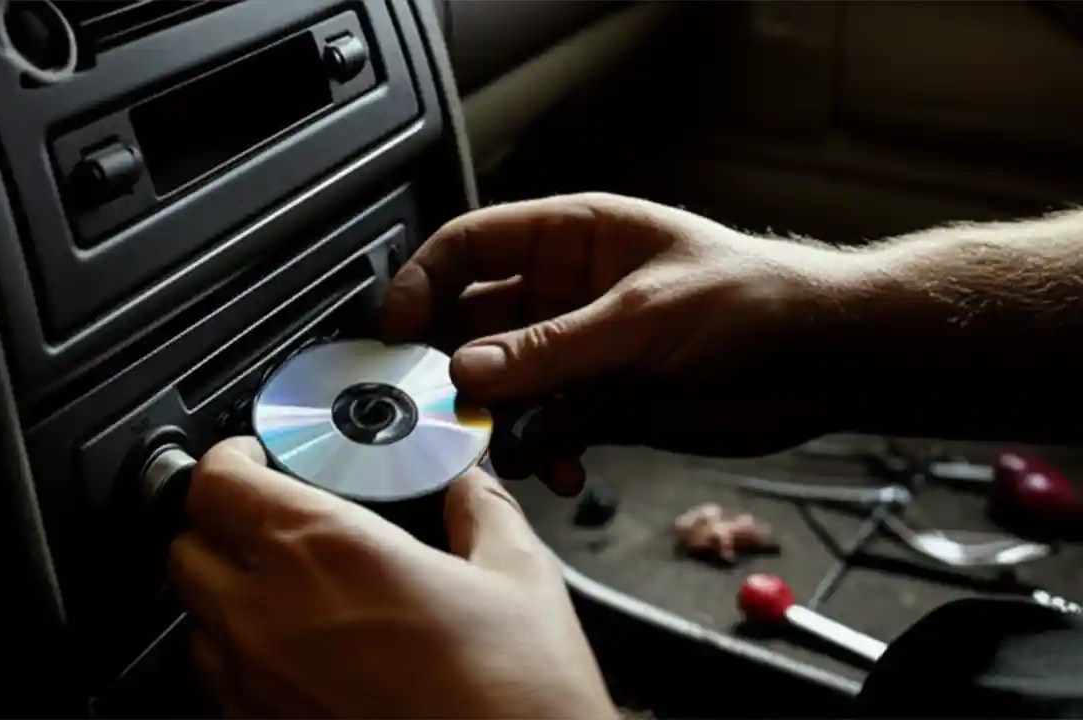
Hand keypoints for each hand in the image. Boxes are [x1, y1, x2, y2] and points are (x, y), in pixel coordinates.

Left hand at [169, 437, 612, 717]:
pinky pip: (219, 679)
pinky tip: (299, 650)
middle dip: (220, 523)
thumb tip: (471, 488)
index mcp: (326, 551)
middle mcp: (269, 615)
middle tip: (267, 517)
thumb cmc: (513, 694)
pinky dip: (240, 653)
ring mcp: (256, 683)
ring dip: (224, 590)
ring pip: (194, 616)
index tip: (255, 456)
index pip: (217, 480)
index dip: (230, 455)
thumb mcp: (518, 576)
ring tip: (282, 588)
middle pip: (187, 546)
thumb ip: (482, 511)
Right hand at [380, 193, 856, 492]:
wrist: (821, 362)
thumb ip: (552, 346)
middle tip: (436, 408)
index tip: (395, 332)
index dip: (421, 283)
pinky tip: (565, 468)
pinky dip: (542, 455)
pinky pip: (542, 433)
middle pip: (469, 324)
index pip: (467, 246)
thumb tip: (466, 369)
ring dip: (494, 421)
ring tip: (506, 445)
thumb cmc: (753, 300)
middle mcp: (561, 296)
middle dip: (449, 367)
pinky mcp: (598, 406)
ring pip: (500, 388)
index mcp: (569, 241)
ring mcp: (577, 353)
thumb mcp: (645, 316)